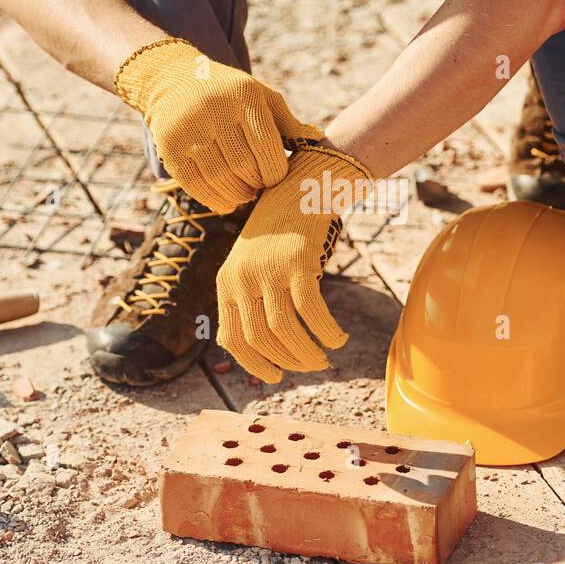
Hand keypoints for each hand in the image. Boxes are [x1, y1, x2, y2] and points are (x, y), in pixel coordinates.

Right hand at [114, 38, 322, 212]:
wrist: (173, 79)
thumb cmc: (229, 93)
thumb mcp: (260, 97)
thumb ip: (287, 121)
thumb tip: (318, 139)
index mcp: (244, 97)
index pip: (267, 147)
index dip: (276, 172)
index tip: (276, 178)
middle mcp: (214, 110)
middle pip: (244, 166)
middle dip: (257, 184)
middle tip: (260, 188)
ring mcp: (188, 129)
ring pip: (220, 178)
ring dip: (238, 195)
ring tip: (246, 194)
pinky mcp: (169, 146)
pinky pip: (195, 184)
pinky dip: (214, 200)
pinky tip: (226, 201)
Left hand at [216, 141, 372, 381]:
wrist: (299, 187)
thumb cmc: (280, 233)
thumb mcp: (253, 264)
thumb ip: (252, 299)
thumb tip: (264, 349)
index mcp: (226, 282)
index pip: (232, 338)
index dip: (254, 364)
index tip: (275, 376)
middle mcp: (241, 277)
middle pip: (260, 338)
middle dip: (287, 361)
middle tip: (310, 367)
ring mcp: (268, 269)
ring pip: (284, 329)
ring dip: (307, 352)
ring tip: (323, 359)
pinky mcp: (296, 261)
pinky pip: (311, 310)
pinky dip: (326, 331)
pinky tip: (338, 338)